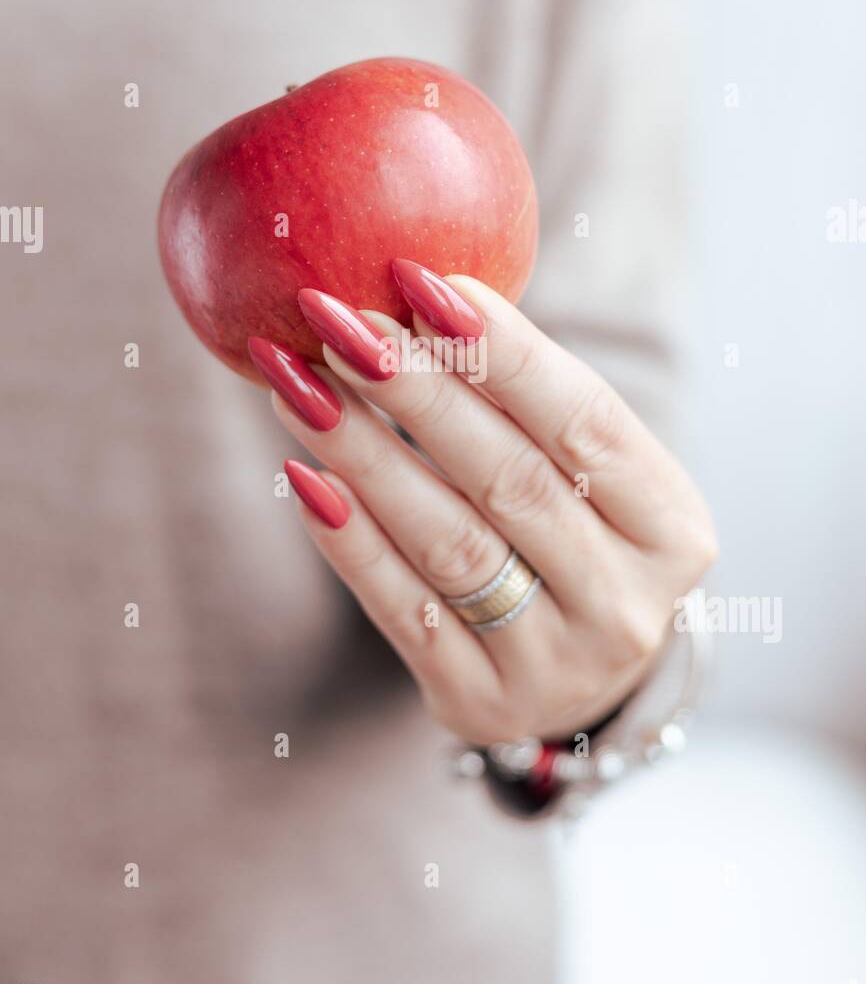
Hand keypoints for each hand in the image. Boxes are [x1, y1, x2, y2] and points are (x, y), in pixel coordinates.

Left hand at [249, 262, 717, 744]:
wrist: (576, 673)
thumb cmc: (575, 535)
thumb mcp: (590, 475)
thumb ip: (531, 402)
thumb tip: (418, 290)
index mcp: (673, 529)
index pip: (588, 421)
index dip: (505, 351)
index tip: (423, 282)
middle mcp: (627, 605)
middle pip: (511, 479)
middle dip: (415, 390)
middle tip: (338, 322)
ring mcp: (556, 665)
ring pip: (448, 542)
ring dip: (364, 454)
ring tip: (297, 385)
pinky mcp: (480, 701)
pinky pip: (402, 610)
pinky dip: (351, 540)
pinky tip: (305, 478)